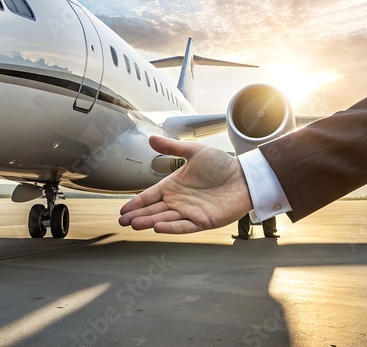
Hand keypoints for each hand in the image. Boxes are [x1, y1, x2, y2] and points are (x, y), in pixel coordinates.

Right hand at [118, 135, 252, 232]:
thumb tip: (151, 138)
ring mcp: (190, 212)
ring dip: (149, 222)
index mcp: (174, 185)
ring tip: (135, 224)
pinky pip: (183, 226)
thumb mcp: (194, 151)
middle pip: (154, 210)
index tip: (123, 210)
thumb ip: (172, 147)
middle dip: (137, 215)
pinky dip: (170, 227)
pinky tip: (157, 227)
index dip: (136, 203)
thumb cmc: (222, 164)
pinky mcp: (203, 221)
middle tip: (122, 221)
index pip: (150, 196)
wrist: (244, 176)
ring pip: (165, 218)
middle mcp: (179, 200)